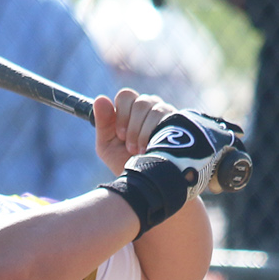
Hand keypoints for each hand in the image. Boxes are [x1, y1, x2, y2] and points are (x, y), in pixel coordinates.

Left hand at [97, 102, 250, 235]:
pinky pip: (164, 116)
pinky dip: (153, 133)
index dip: (121, 113)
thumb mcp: (108, 146)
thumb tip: (100, 99)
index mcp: (131, 110)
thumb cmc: (126, 163)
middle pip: (139, 101)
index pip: (126, 96)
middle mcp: (149, 107)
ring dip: (142, 132)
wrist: (150, 183)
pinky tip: (151, 148)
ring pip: (152, 108)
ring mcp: (165, 113)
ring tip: (140, 151)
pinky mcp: (178, 121)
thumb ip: (102, 123)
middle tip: (130, 147)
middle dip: (132, 126)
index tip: (119, 135)